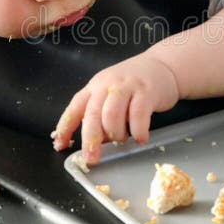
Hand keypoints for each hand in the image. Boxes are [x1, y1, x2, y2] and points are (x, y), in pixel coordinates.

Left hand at [52, 53, 179, 164]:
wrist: (163, 65)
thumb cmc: (135, 84)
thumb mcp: (112, 93)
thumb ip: (102, 114)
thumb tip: (96, 142)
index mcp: (95, 86)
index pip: (75, 107)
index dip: (65, 127)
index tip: (60, 145)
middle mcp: (107, 84)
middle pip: (92, 114)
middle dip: (90, 140)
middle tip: (92, 158)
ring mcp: (127, 86)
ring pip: (112, 116)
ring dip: (116, 134)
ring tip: (124, 139)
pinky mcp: (146, 92)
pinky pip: (138, 116)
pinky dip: (138, 132)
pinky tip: (141, 138)